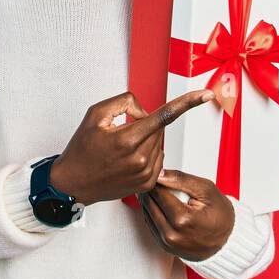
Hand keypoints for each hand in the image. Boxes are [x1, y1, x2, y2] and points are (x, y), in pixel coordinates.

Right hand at [48, 89, 215, 204]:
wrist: (73, 184)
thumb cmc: (81, 150)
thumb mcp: (95, 115)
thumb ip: (124, 102)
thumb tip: (145, 110)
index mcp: (128, 139)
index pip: (165, 115)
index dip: (188, 102)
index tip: (206, 94)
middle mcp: (141, 158)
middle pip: (158, 128)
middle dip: (144, 123)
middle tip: (120, 133)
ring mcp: (146, 173)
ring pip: (159, 143)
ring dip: (146, 139)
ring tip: (120, 150)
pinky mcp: (148, 183)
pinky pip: (158, 158)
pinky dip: (146, 153)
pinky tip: (127, 160)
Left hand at [138, 169, 234, 260]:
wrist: (227, 240)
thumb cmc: (220, 215)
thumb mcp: (206, 189)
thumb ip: (181, 179)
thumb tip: (159, 173)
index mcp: (182, 220)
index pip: (158, 193)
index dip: (156, 179)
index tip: (157, 172)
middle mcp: (172, 235)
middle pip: (149, 204)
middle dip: (150, 189)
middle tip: (156, 179)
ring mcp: (167, 243)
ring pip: (147, 214)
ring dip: (149, 200)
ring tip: (158, 190)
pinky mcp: (165, 247)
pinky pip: (151, 225)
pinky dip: (153, 212)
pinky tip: (160, 204)